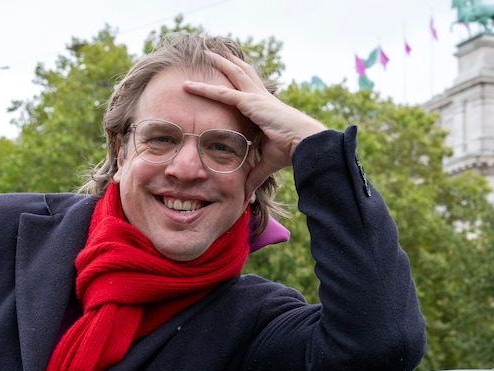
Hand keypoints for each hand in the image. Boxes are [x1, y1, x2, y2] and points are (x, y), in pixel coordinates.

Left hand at [183, 51, 326, 198]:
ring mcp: (255, 98)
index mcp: (264, 107)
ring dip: (216, 64)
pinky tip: (189, 86)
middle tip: (214, 52)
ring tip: (204, 52)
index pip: (246, 88)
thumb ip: (253, 176)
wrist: (304, 144)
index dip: (236, 78)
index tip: (227, 71)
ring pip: (232, 74)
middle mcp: (259, 97)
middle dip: (227, 61)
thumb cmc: (290, 151)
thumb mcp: (265, 163)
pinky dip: (204, 89)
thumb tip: (245, 195)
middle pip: (241, 73)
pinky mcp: (250, 103)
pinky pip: (222, 94)